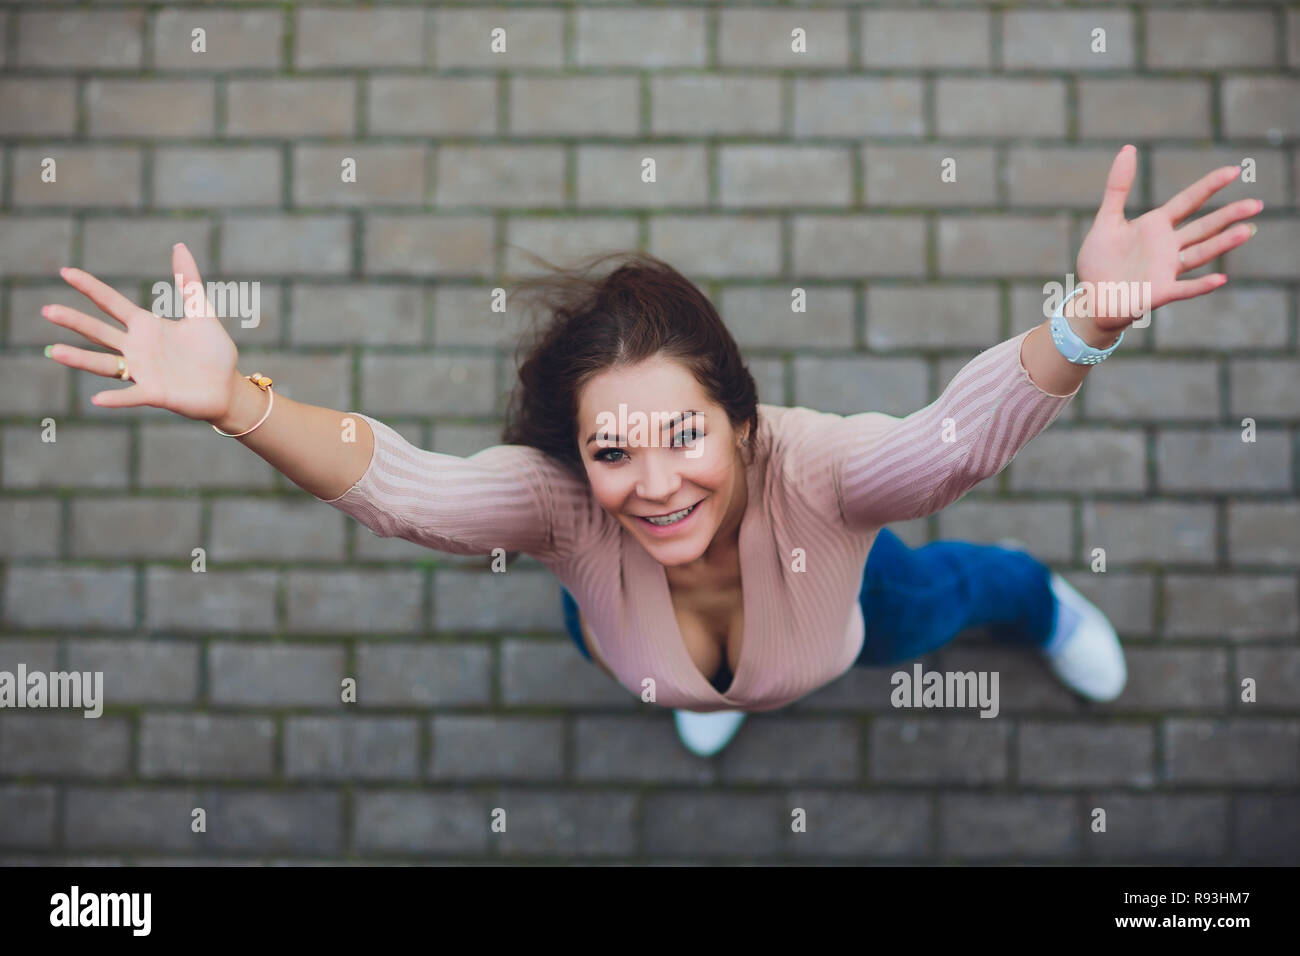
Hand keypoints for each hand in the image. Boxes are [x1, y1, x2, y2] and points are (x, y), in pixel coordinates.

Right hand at [42, 243, 240, 421]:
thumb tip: (180, 246)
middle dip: (75, 321)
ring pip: (105, 364)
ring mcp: (143, 372)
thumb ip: (189, 283)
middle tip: (47, 310)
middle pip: (99, 332)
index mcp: (146, 326)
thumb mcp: (202, 313)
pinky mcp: (155, 394)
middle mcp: (137, 348)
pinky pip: (131, 395)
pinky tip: (98, 399)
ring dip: (81, 359)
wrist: (227, 388)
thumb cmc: (213, 351)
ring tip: (55, 351)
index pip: (111, 303)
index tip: (65, 272)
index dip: (90, 287)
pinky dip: (116, 398)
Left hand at [1074, 144, 1261, 332]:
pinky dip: (1201, 285)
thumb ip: (1117, 187)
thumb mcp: (1106, 220)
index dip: (1209, 186)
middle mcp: (1168, 246)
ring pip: (1200, 254)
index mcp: (1156, 226)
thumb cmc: (1100, 260)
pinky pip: (1185, 289)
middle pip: (1203, 227)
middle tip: (1256, 204)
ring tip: (1247, 231)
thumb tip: (1128, 148)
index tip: (1233, 171)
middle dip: (1228, 216)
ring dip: (1222, 244)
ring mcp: (1167, 269)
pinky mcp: (1160, 292)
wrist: (1091, 297)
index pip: (1189, 201)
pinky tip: (1220, 279)